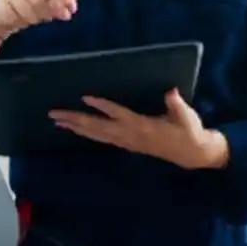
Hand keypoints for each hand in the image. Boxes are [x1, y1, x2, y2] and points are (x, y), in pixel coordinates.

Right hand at [0, 0, 78, 36]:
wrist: (8, 8)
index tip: (71, 8)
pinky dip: (27, 19)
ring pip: (29, 8)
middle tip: (58, 16)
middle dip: (50, 10)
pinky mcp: (2, 1)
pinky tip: (30, 18)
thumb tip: (71, 6)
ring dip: (40, 16)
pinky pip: (17, 14)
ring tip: (43, 16)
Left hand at [49, 89, 229, 170]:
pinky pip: (102, 139)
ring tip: (58, 121)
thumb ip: (176, 104)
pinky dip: (87, 133)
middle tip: (55, 114)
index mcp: (142, 126)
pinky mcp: (127, 144)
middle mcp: (129, 135)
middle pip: (98, 127)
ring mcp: (126, 142)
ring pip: (96, 135)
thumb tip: (171, 91)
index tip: (85, 97)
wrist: (192, 154)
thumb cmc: (189, 131)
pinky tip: (77, 129)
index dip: (102, 106)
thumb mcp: (186, 116)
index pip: (118, 114)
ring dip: (76, 128)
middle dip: (75, 120)